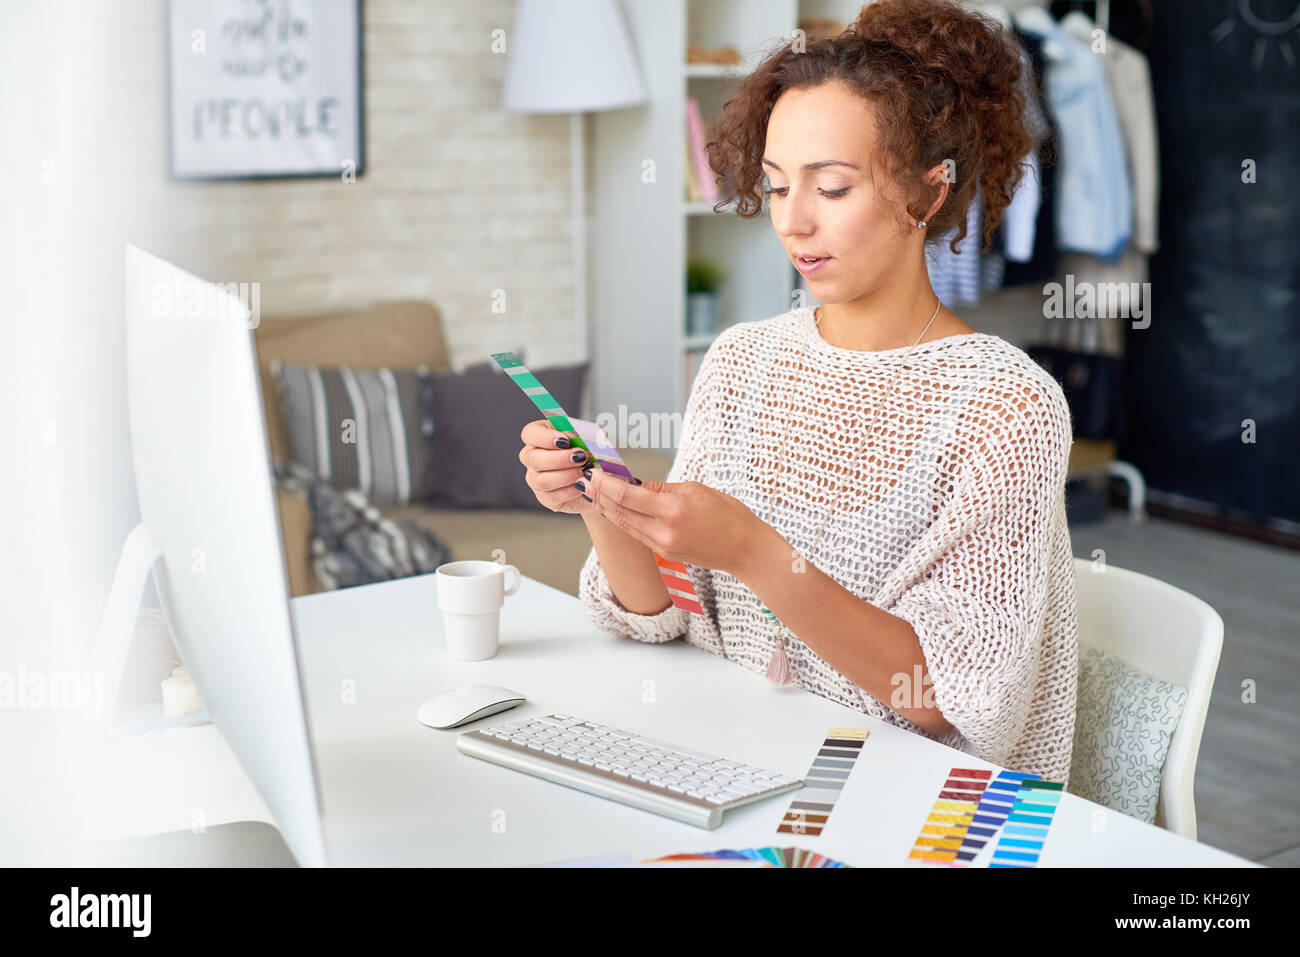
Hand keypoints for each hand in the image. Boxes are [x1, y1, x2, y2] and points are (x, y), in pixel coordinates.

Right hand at [517, 419, 599, 516]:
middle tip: (580, 457)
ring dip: (566, 475)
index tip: (564, 441)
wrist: (594, 477)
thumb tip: (584, 438)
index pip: (529, 434)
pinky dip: (570, 490)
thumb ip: (579, 435)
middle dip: (559, 459)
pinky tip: (582, 484)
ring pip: (542, 480)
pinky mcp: (545, 497)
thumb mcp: (584, 438)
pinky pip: (552, 496)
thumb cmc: (586, 452)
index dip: (544, 437)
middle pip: (533, 459)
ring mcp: (535, 479)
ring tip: (584, 471)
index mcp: (538, 437)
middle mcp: (531, 458)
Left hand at [584, 468, 772, 576]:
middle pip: (620, 512)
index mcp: (673, 510)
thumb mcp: (695, 490)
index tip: (594, 472)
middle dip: (600, 495)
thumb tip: (635, 484)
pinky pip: (637, 534)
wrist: (744, 548)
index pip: (628, 496)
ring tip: (593, 493)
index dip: (606, 483)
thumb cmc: (728, 514)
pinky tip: (614, 509)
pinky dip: (623, 520)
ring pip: (625, 525)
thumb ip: (661, 489)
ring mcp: (662, 546)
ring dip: (607, 508)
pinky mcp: (664, 553)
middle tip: (586, 480)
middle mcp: (664, 531)